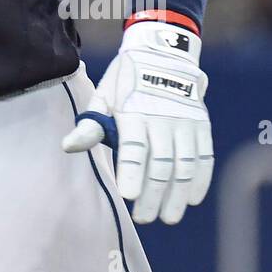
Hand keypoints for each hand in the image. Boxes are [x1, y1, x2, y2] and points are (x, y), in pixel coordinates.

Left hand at [62, 20, 212, 224]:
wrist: (163, 53)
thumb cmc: (125, 81)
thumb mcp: (104, 96)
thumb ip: (91, 125)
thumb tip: (67, 147)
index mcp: (133, 111)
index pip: (133, 147)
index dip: (131, 172)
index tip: (127, 196)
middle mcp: (162, 118)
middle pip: (160, 163)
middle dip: (152, 194)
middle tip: (143, 217)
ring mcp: (185, 122)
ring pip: (184, 166)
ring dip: (177, 194)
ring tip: (167, 216)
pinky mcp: (202, 125)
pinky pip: (204, 157)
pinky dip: (200, 180)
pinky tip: (191, 199)